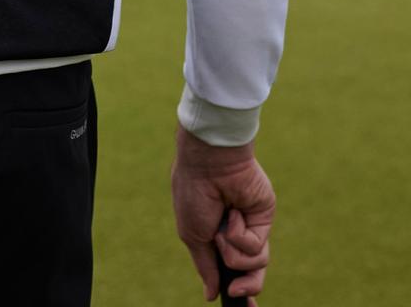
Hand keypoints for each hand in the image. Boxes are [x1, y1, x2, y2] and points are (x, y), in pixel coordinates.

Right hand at [172, 123, 275, 302]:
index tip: (242, 304)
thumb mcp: (192, 235)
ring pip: (255, 265)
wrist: (209, 163)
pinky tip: (233, 215)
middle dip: (245, 286)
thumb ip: (205, 266)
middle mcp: (235, 235)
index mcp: (215, 238)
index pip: (231, 271)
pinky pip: (257, 248)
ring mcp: (251, 227)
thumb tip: (210, 294)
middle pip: (250, 275)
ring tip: (221, 232)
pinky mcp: (264, 220)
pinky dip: (240, 236)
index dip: (239, 291)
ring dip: (234, 253)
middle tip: (236, 291)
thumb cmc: (193, 193)